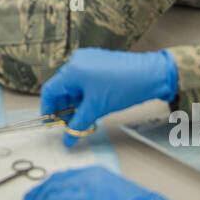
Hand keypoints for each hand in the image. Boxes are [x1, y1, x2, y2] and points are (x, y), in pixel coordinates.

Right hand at [40, 48, 177, 146]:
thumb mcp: (96, 109)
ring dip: (74, 101)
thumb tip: (66, 140)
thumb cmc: (123, 87)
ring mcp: (88, 59)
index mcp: (72, 70)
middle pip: (61, 87)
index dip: (48, 109)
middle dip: (63, 107)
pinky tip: (91, 105)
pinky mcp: (98, 60)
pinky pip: (84, 79)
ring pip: (73, 84)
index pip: (49, 90)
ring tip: (83, 116)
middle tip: (68, 124)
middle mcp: (76, 61)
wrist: (151, 74)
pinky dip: (84, 93)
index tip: (51, 123)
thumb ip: (77, 125)